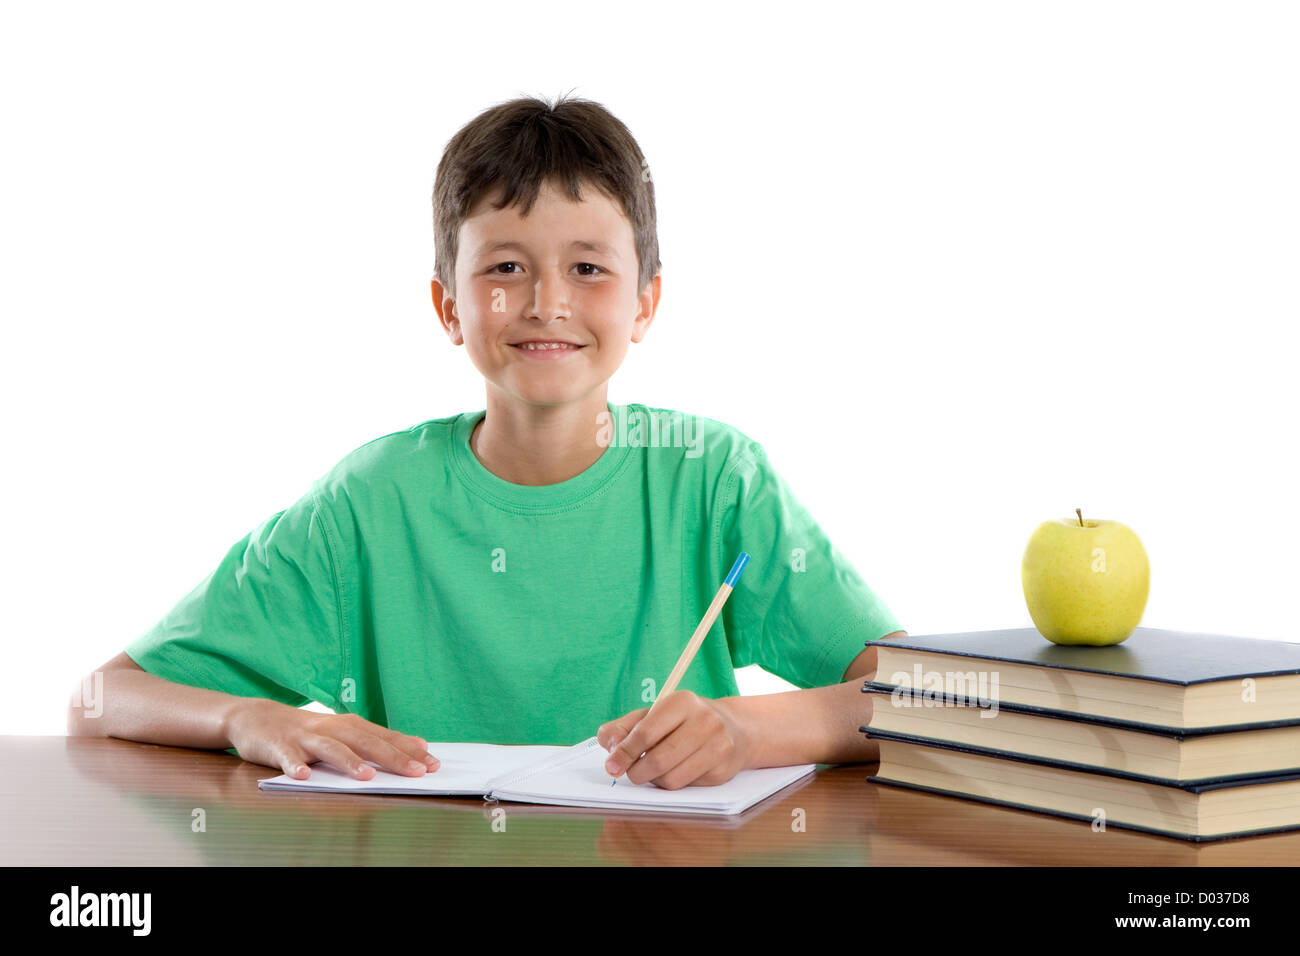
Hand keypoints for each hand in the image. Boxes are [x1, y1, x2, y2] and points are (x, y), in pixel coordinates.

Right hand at [224, 698, 439, 779]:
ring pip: (330, 749)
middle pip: (365, 742)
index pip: (385, 737)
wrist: (256, 717)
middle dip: (392, 757)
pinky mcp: (278, 747)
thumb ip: (374, 740)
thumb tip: (416, 746)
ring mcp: (304, 738)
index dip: (409, 750)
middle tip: (416, 772)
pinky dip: (295, 767)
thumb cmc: (306, 731)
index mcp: (349, 726)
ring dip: (348, 762)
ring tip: (367, 776)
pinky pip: (287, 758)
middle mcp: (331, 728)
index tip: (433, 763)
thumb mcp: (341, 732)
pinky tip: (304, 776)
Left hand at [596, 690, 751, 789]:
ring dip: (655, 779)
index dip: (624, 752)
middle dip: (637, 771)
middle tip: (630, 773)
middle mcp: (704, 720)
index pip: (645, 732)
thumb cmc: (685, 721)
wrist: (735, 729)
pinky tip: (676, 770)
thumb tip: (608, 744)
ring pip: (671, 778)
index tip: (611, 765)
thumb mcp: (654, 714)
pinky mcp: (723, 769)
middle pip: (658, 758)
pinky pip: (685, 786)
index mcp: (682, 701)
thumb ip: (624, 727)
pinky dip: (672, 783)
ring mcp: (717, 745)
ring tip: (655, 769)